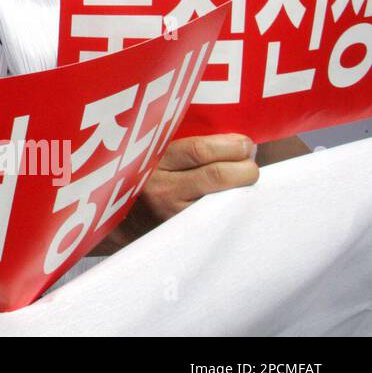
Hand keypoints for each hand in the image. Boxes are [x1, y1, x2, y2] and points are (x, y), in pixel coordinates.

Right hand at [127, 134, 258, 234]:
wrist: (122, 221)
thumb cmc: (145, 179)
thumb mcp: (151, 156)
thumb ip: (180, 144)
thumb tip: (229, 135)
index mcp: (150, 162)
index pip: (198, 150)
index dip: (230, 145)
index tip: (243, 142)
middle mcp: (160, 191)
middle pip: (217, 175)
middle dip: (245, 166)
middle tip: (250, 162)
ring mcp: (172, 217)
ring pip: (224, 201)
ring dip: (244, 188)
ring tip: (245, 180)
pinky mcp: (185, 236)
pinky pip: (220, 220)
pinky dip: (236, 207)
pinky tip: (237, 201)